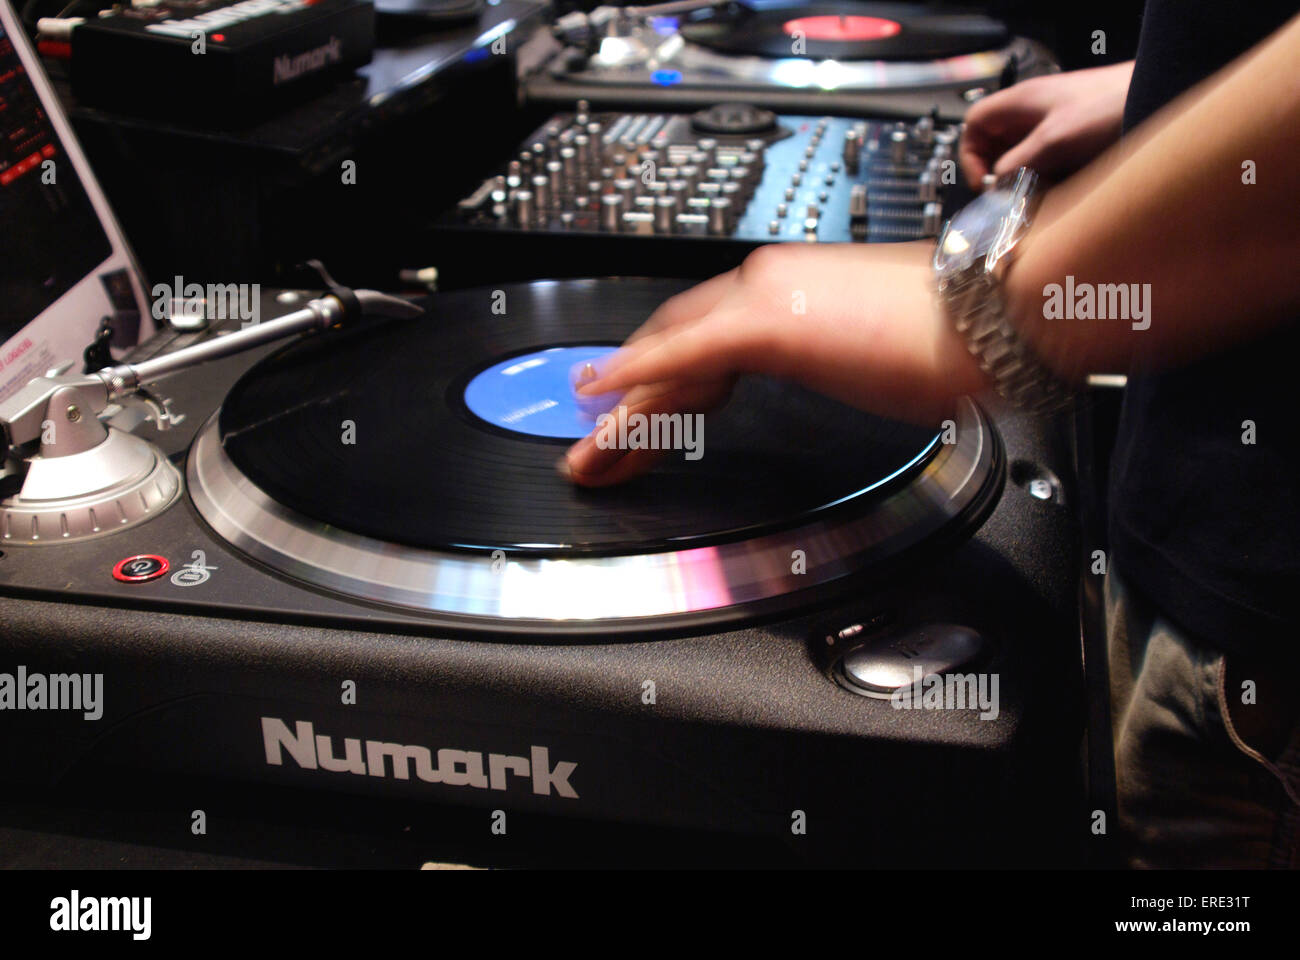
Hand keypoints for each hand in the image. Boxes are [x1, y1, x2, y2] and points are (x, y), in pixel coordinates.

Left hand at [562, 242, 988, 486]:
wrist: (1001, 309)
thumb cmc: (959, 333)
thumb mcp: (876, 353)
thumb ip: (838, 360)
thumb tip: (843, 374)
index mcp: (791, 294)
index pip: (703, 341)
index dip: (660, 382)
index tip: (637, 421)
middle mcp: (767, 284)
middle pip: (673, 350)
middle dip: (629, 405)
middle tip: (593, 449)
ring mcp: (765, 297)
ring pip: (669, 358)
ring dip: (625, 411)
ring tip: (588, 453)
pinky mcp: (770, 321)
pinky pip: (683, 353)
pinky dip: (639, 375)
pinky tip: (604, 395)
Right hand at [959, 61, 1133, 188]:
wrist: (1159, 94)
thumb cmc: (1111, 105)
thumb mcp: (1053, 140)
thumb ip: (1017, 164)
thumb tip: (995, 188)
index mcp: (1020, 102)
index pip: (975, 124)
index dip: (971, 154)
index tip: (985, 182)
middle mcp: (1034, 113)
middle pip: (997, 145)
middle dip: (1000, 172)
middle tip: (1009, 194)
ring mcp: (1054, 125)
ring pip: (1023, 157)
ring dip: (1026, 179)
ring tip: (1038, 194)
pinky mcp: (1075, 140)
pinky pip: (1048, 163)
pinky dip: (1048, 179)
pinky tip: (1060, 189)